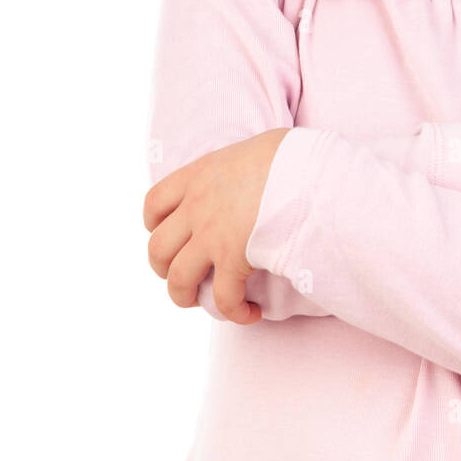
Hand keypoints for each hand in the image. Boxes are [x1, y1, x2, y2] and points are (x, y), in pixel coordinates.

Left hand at [143, 127, 289, 324]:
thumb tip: (261, 170)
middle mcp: (197, 206)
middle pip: (158, 248)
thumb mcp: (257, 147)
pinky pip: (223, 298)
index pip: (154, 204)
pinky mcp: (233, 259)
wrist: (306, 167)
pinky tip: (250, 313)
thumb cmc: (291, 154)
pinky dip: (234, 312)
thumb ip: (244, 164)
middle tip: (186, 274)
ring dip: (185, 296)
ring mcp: (212, 234)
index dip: (154, 226)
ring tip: (203, 300)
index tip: (171, 235)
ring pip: (177, 279)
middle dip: (165, 268)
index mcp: (200, 176)